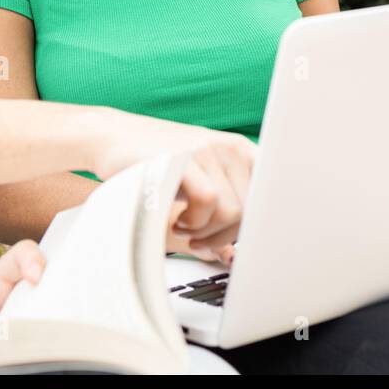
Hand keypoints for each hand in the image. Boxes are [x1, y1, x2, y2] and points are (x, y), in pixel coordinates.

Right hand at [82, 108, 253, 254]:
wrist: (113, 137)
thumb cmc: (158, 164)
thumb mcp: (199, 179)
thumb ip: (225, 206)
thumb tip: (243, 251)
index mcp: (241, 150)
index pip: (275, 194)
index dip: (264, 225)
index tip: (247, 244)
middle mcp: (229, 146)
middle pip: (253, 210)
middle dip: (226, 236)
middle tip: (200, 241)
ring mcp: (206, 149)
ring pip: (233, 211)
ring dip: (207, 232)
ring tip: (185, 228)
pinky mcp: (183, 158)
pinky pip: (208, 201)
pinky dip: (194, 223)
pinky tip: (177, 222)